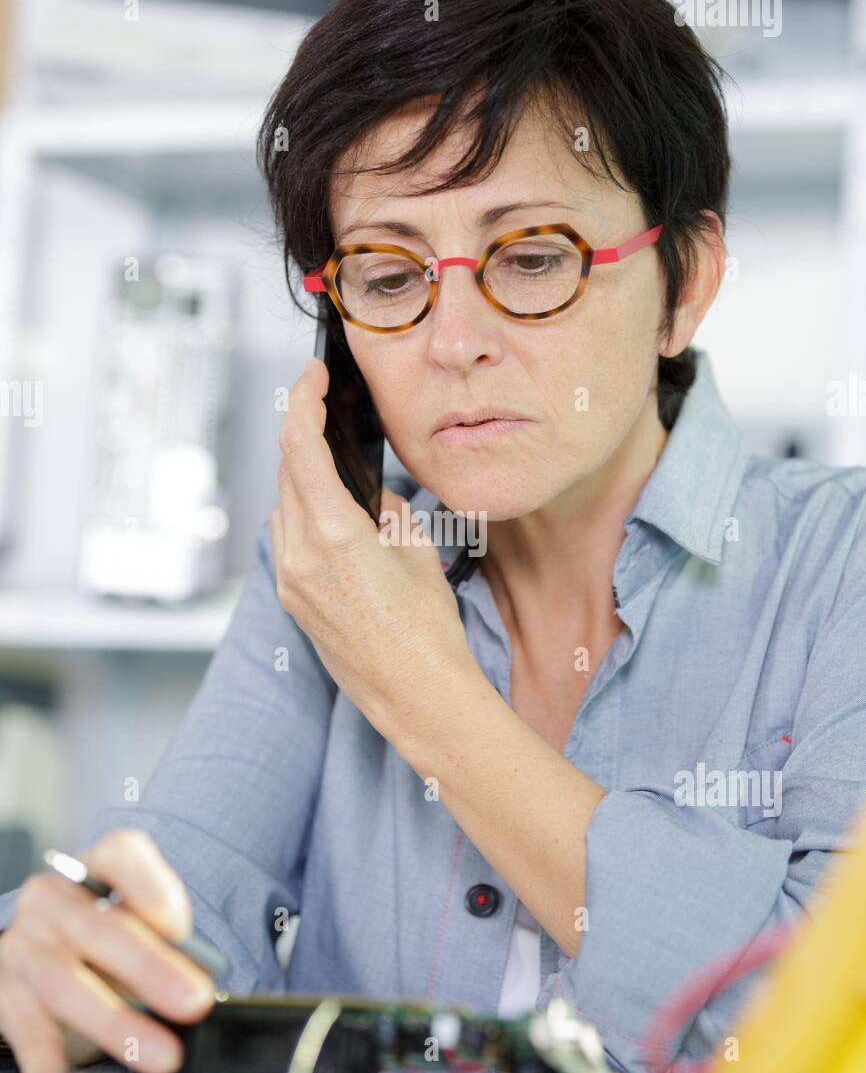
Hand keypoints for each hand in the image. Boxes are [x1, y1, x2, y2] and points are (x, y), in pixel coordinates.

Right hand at [0, 830, 214, 1072]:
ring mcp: (24, 949)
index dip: (151, 887)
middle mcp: (53, 901)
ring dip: (114, 1024)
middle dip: (149, 968)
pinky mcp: (5, 997)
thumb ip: (168, 933)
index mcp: (95, 867)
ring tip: (162, 1057)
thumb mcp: (138, 913)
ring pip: (65, 985)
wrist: (43, 940)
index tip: (178, 925)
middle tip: (195, 1003)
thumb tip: (200, 977)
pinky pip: (27, 1036)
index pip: (121, 854)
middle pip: (99, 929)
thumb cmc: (106, 926)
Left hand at [269, 356, 471, 727]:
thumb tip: (371, 498)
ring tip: (336, 472)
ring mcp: (289, 580)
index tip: (311, 377)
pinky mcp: (291, 600)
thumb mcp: (416, 550)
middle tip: (325, 414)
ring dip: (301, 481)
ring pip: (282, 507)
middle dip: (303, 438)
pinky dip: (301, 517)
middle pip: (286, 473)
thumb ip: (387, 510)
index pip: (299, 446)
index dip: (302, 401)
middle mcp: (298, 555)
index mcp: (333, 533)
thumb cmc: (427, 629)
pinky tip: (332, 521)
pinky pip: (285, 541)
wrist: (416, 695)